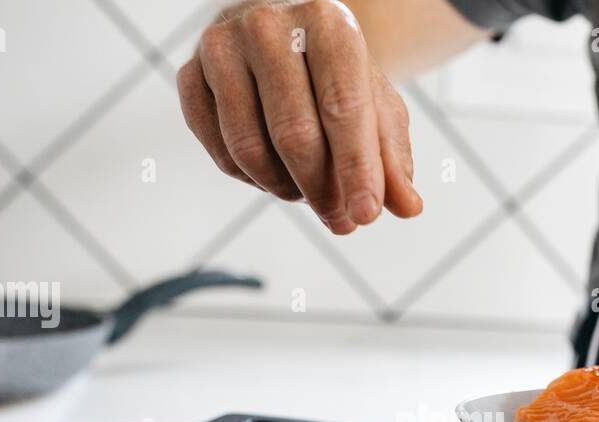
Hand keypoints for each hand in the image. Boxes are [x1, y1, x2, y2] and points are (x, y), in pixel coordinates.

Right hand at [177, 0, 422, 234]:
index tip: (366, 216)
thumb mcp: (376, 109)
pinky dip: (251, 180)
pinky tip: (274, 174)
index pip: (342, 106)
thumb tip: (409, 207)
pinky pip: (220, 153)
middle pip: (294, 134)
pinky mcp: (189, 75)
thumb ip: (393, 159)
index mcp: (326, 22)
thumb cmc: (338, 79)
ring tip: (308, 192)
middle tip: (341, 221)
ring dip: (285, 189)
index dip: (356, 168)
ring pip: (250, 150)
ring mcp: (220, 47)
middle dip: (322, 191)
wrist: (285, 40)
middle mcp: (268, 25)